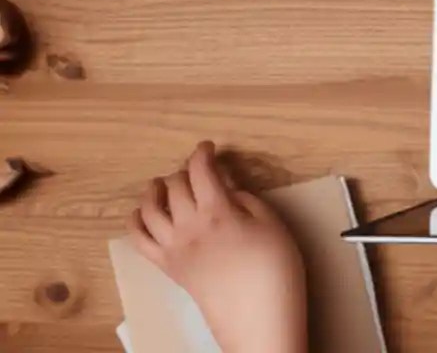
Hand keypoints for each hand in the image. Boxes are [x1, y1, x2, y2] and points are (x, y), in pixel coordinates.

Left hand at [127, 142, 306, 352]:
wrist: (257, 315)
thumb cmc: (274, 268)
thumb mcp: (272, 224)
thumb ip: (246, 199)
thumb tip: (227, 186)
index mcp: (217, 211)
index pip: (201, 171)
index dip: (202, 153)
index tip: (208, 148)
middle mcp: (188, 225)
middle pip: (175, 185)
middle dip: (184, 172)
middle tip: (197, 172)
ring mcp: (173, 247)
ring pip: (149, 208)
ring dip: (154, 190)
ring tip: (163, 185)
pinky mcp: (166, 266)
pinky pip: (139, 239)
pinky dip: (136, 221)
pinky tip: (143, 213)